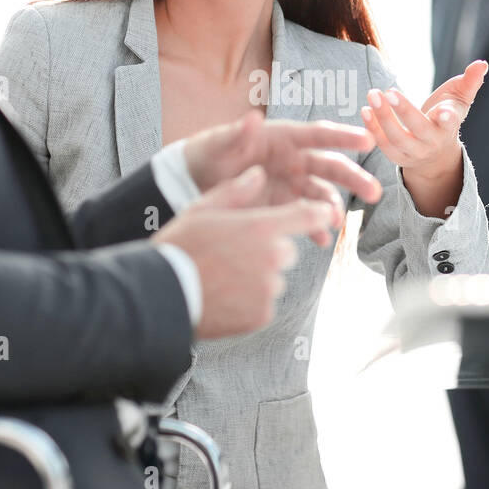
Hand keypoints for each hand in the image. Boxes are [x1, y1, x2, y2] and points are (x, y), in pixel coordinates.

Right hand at [153, 166, 336, 339]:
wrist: (162, 295)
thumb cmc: (179, 248)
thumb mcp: (202, 210)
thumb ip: (236, 192)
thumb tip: (258, 175)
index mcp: (260, 227)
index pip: (307, 216)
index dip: (319, 214)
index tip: (326, 215)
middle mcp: (271, 257)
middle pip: (286, 251)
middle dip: (268, 253)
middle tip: (234, 257)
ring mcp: (269, 288)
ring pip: (274, 280)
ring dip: (257, 279)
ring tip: (224, 279)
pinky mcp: (262, 314)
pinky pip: (264, 304)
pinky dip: (249, 303)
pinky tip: (224, 298)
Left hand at [184, 111, 382, 233]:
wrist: (191, 181)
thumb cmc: (207, 153)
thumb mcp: (217, 144)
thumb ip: (236, 134)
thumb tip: (252, 118)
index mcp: (283, 137)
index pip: (318, 135)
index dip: (343, 137)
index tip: (368, 139)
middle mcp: (293, 160)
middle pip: (329, 167)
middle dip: (353, 179)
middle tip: (374, 193)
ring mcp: (291, 185)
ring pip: (321, 194)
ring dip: (332, 207)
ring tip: (335, 221)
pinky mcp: (283, 206)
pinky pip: (305, 217)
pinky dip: (313, 228)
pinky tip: (321, 240)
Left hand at [359, 61, 487, 217]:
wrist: (435, 152)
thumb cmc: (446, 116)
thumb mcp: (459, 100)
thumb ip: (470, 82)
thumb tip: (482, 63)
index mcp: (448, 128)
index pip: (450, 124)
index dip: (447, 119)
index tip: (443, 111)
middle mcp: (431, 143)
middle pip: (418, 129)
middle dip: (404, 112)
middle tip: (389, 92)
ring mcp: (413, 153)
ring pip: (396, 139)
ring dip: (383, 118)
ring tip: (372, 95)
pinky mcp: (397, 157)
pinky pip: (382, 145)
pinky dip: (372, 128)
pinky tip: (365, 110)